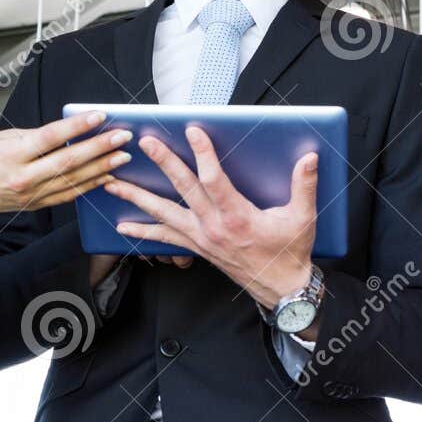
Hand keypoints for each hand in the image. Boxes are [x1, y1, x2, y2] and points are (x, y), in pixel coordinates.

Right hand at [0, 111, 132, 219]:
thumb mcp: (1, 137)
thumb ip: (35, 136)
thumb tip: (66, 132)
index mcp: (12, 154)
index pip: (51, 137)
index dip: (77, 127)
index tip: (99, 117)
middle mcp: (23, 177)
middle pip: (68, 161)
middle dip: (99, 148)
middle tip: (122, 137)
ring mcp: (30, 194)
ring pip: (73, 181)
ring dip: (101, 168)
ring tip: (122, 156)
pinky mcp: (35, 204)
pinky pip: (67, 195)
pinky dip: (89, 185)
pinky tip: (105, 176)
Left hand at [102, 127, 314, 306]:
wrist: (280, 289)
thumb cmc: (290, 253)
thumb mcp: (302, 219)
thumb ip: (304, 186)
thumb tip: (308, 158)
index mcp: (237, 216)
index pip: (214, 180)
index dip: (203, 154)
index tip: (193, 131)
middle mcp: (214, 226)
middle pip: (183, 189)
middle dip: (163, 163)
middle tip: (145, 144)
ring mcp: (201, 238)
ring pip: (164, 214)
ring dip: (137, 198)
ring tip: (113, 184)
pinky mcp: (197, 248)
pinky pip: (165, 239)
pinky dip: (143, 232)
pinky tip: (123, 226)